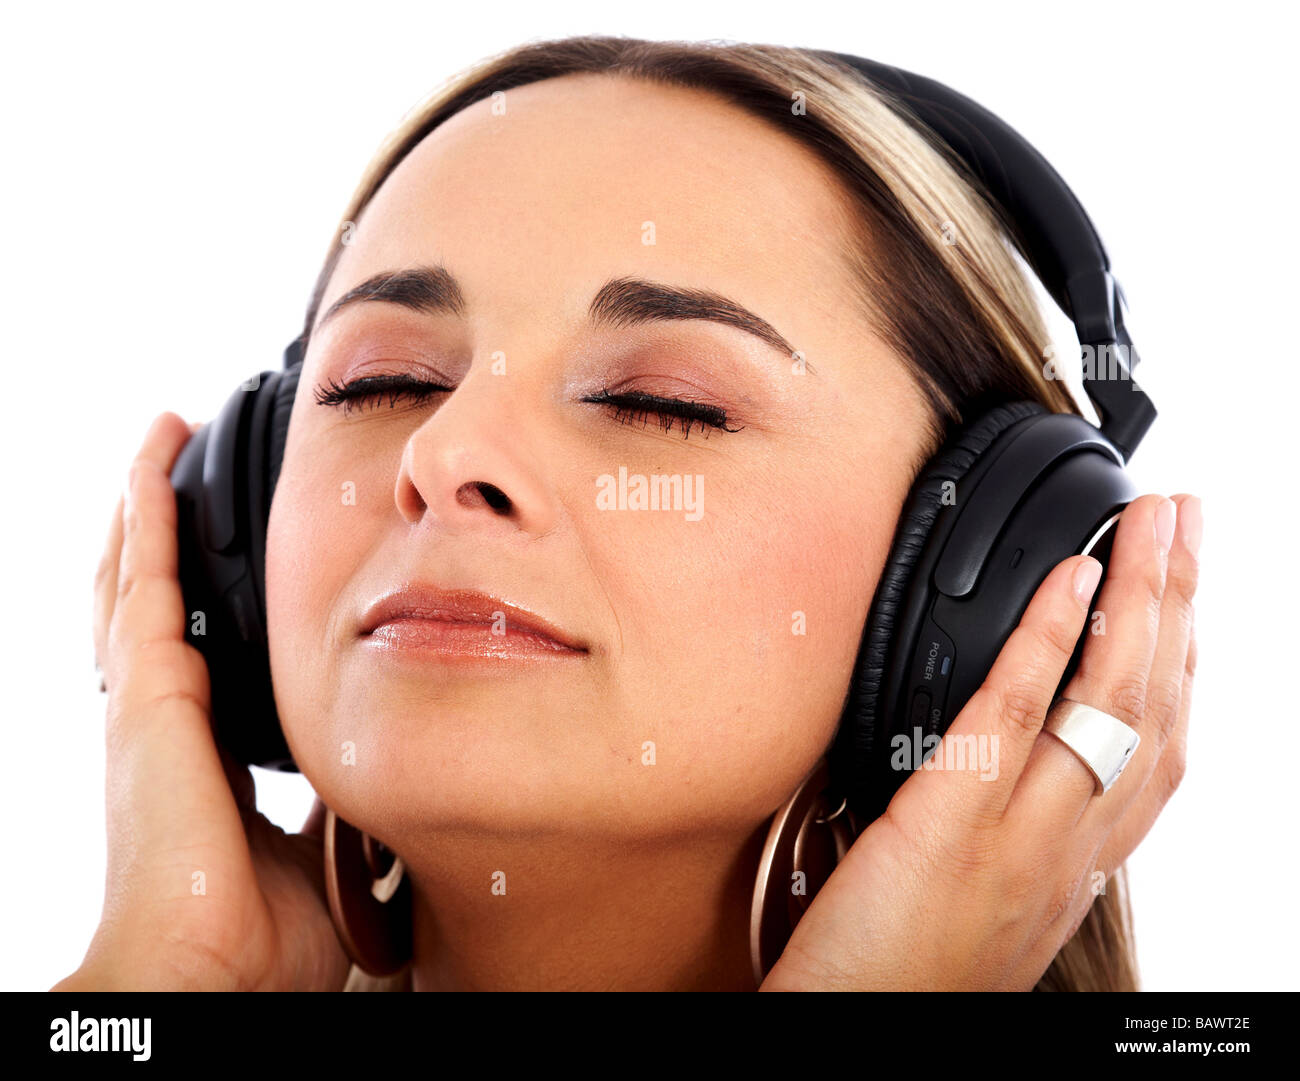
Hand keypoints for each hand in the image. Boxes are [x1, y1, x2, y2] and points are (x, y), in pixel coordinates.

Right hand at [52, 412, 350, 990]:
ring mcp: (148, 701)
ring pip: (138, 576)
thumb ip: (336, 804)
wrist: (207, 976)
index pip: (194, 655)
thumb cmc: (254, 938)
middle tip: (168, 470)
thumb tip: (376, 776)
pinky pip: (146, 578)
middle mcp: (164, 720)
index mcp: (202, 756)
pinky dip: (147, 512)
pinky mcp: (149, 690)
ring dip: (147, 508)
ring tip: (157, 444)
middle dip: (158, 537)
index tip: (219, 562)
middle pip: (150, 604)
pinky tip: (155, 460)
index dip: (196, 604)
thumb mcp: (316, 851)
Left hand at [762, 492, 1200, 990]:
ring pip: (1110, 704)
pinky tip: (1070, 581)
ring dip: (1141, 599)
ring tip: (1156, 523)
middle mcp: (1069, 850)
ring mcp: (1020, 838)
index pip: (1156, 752)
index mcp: (1075, 863)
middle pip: (1154, 710)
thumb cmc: (903, 976)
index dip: (1181, 665)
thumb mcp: (985, 901)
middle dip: (1180, 604)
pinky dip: (1048, 640)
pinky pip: (1012, 716)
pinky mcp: (953, 826)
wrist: (857, 1037)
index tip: (1184, 599)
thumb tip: (1004, 761)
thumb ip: (1010, 830)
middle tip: (1188, 520)